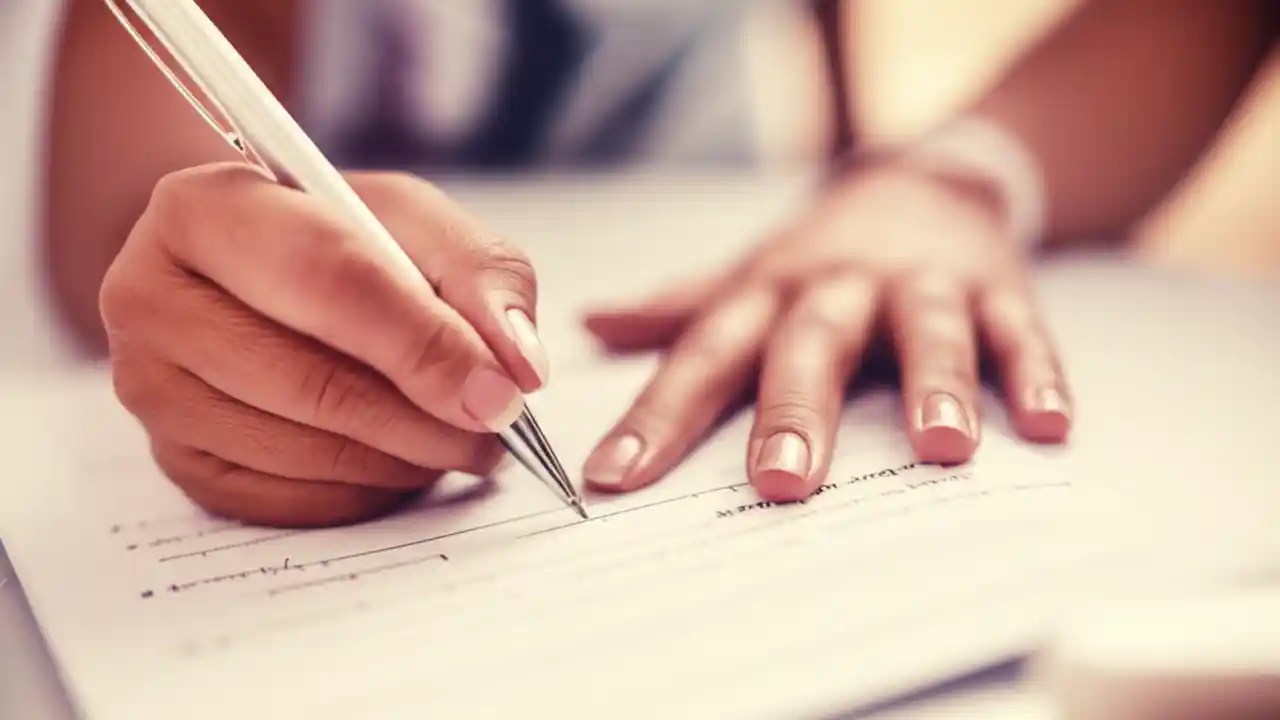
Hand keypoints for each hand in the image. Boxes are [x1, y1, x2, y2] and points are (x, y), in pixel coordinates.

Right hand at [101, 164, 549, 525]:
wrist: (259, 279)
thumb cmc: (342, 241)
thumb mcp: (418, 225)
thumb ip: (482, 278)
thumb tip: (517, 368)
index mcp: (204, 209)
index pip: (329, 280)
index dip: (426, 344)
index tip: (502, 393)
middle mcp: (149, 298)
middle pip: (311, 381)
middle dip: (426, 418)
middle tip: (498, 432)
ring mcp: (151, 389)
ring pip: (303, 451)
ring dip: (404, 460)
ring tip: (458, 440)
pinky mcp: (175, 460)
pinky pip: (288, 502)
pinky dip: (364, 491)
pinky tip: (398, 460)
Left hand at [582, 160, 1070, 500]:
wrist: (922, 178)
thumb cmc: (817, 256)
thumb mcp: (746, 277)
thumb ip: (678, 309)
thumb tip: (593, 323)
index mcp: (768, 295)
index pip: (704, 357)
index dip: (656, 417)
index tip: (614, 480)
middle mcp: (839, 288)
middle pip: (812, 345)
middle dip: (798, 410)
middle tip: (783, 480)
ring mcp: (920, 286)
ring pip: (927, 331)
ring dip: (934, 383)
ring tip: (941, 447)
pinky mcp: (996, 289)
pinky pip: (1021, 330)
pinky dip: (1036, 373)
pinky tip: (1048, 425)